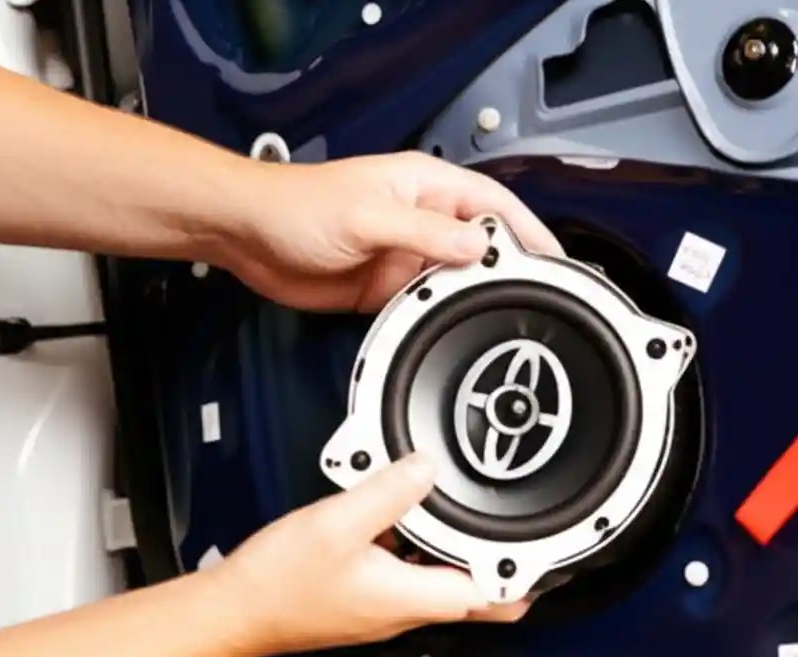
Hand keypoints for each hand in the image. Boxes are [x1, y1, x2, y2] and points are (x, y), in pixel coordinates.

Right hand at [209, 454, 528, 655]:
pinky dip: (414, 549)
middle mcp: (402, 610)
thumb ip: (387, 492)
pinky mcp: (363, 600)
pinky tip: (398, 519)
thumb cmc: (278, 582)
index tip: (544, 555)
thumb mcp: (337, 522)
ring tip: (458, 513)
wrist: (232, 609)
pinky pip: (404, 575)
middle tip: (513, 526)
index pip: (486, 595)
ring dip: (450, 550)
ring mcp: (382, 608)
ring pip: (435, 580)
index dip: (520, 576)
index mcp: (408, 597)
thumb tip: (425, 467)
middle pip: (468, 590)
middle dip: (492, 560)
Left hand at [216, 151, 562, 311]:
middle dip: (508, 269)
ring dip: (473, 297)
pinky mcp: (385, 288)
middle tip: (536, 296)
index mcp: (424, 187)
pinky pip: (424, 305)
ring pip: (455, 279)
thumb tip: (479, 245)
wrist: (245, 235)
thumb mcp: (367, 215)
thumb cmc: (294, 205)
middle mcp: (420, 220)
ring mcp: (404, 255)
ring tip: (499, 317)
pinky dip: (439, 317)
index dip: (527, 228)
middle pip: (482, 245)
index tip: (552, 255)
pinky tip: (451, 329)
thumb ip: (425, 233)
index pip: (493, 203)